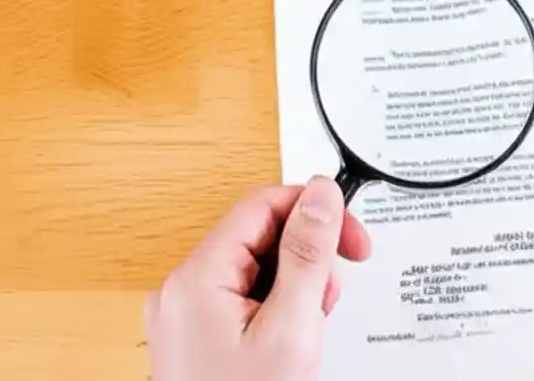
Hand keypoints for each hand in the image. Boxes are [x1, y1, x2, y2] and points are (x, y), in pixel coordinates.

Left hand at [145, 176, 370, 380]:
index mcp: (196, 280)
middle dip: (308, 253)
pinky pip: (245, 297)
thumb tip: (320, 196)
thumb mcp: (290, 330)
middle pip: (258, 234)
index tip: (350, 232)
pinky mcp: (198, 336)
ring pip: (255, 267)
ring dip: (297, 282)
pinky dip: (279, 306)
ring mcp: (188, 315)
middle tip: (339, 281)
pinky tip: (295, 334)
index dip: (312, 210)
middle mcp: (183, 291)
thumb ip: (307, 257)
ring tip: (314, 321)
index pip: (260, 207)